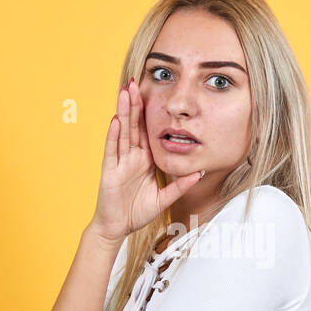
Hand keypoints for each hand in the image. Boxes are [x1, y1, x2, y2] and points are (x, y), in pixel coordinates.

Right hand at [89, 77, 203, 244]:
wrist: (117, 228)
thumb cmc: (136, 212)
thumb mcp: (164, 198)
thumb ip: (179, 185)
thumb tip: (199, 172)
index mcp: (145, 159)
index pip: (147, 131)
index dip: (149, 112)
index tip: (153, 92)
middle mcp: (132, 157)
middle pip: (134, 125)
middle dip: (134, 103)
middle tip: (136, 81)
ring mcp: (120, 163)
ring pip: (122, 132)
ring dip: (123, 111)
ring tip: (124, 91)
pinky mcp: (111, 172)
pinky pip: (113, 151)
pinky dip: (114, 136)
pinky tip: (115, 120)